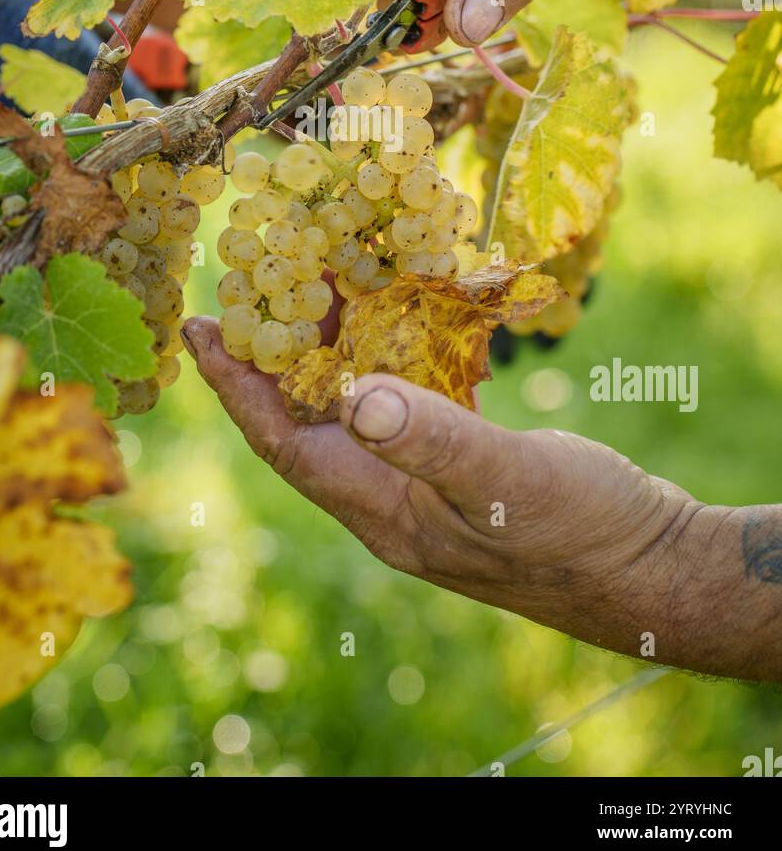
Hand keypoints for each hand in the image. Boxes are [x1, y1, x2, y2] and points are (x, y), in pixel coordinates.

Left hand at [181, 316, 695, 647]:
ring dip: (336, 348)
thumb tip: (355, 395)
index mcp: (382, 508)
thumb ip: (431, 438)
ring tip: (322, 283)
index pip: (282, 441)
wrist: (654, 569)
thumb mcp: (503, 480)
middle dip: (275, 352)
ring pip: (359, 407)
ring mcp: (427, 483)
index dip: (235, 386)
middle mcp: (391, 497)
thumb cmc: (581, 533)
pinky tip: (407, 318)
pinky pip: (411, 405)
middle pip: (308, 418)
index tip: (198, 329)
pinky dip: (400, 358)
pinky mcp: (466, 467)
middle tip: (259, 281)